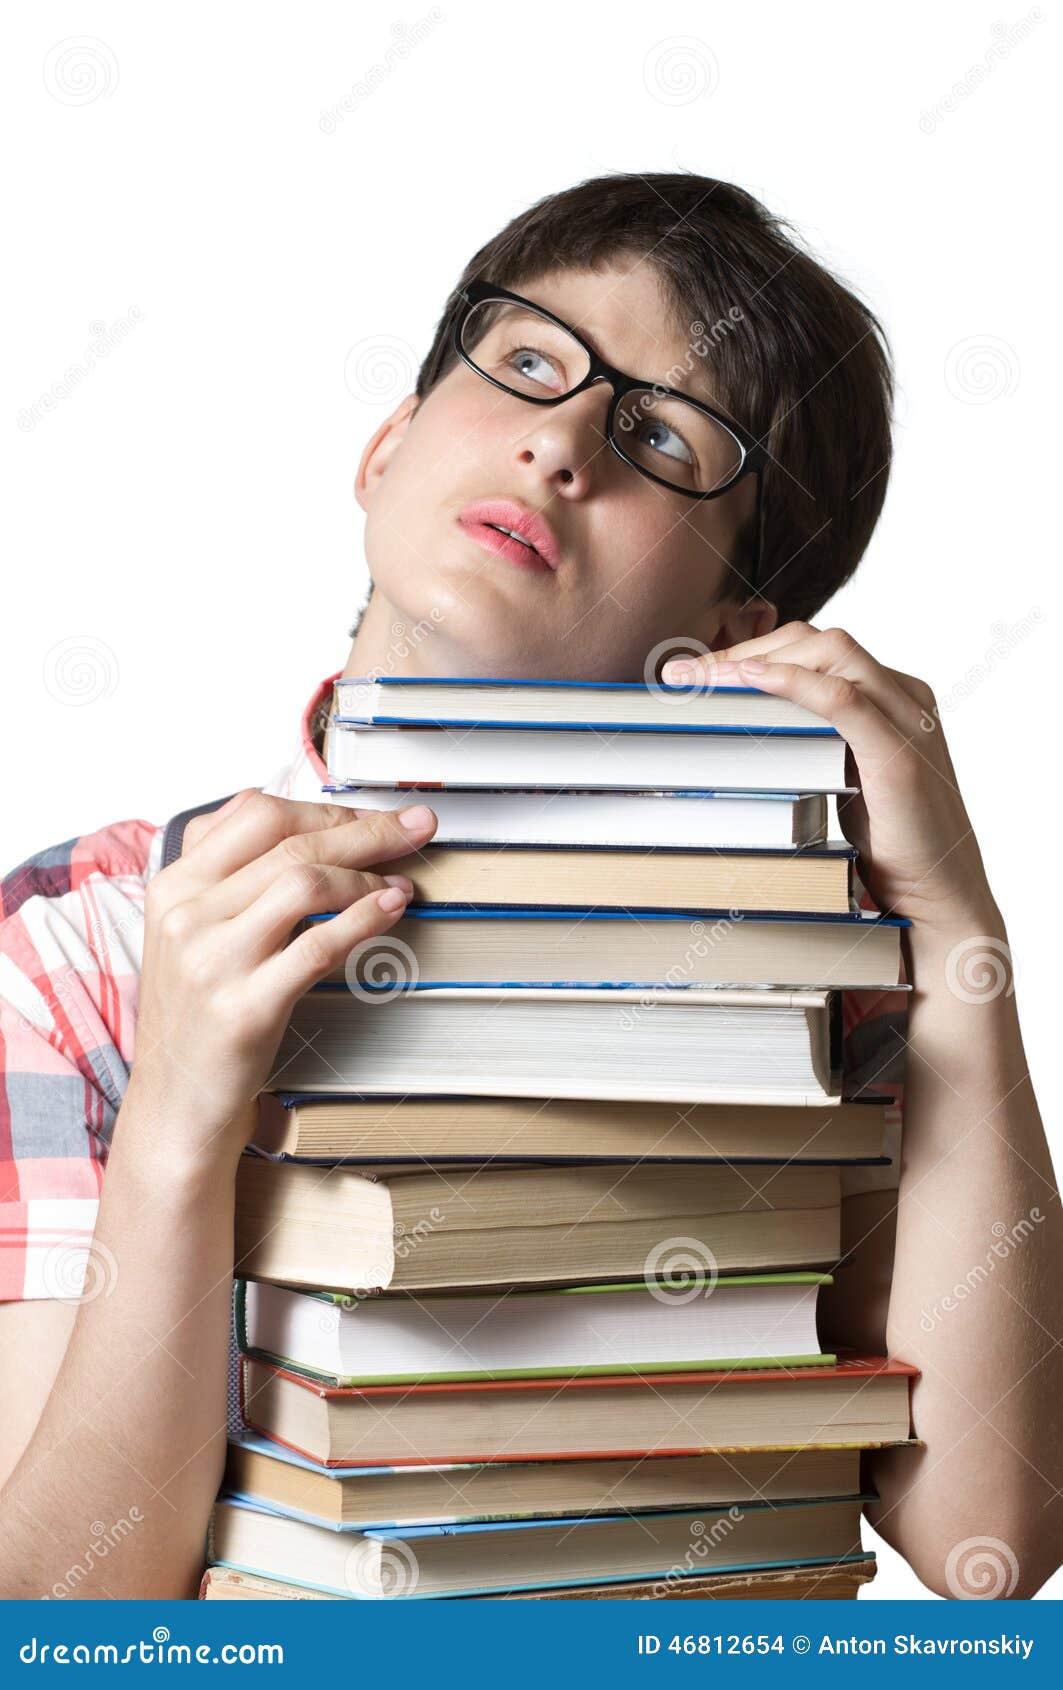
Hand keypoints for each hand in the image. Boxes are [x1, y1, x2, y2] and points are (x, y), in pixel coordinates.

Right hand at [126, 790, 436, 1161]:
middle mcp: (187, 915)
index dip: (326, 808)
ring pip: (305, 883)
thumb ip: (235, 876)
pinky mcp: (244, 1007)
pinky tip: (390, 911)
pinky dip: (364, 919)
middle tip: (415, 826)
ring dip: (367, 876)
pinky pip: (318, 945)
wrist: (176, 1103)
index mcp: (175, 885)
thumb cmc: (200, 1014)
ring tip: (400, 884)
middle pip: (291, 843)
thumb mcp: (195, 932)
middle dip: (366, 829)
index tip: (372, 815)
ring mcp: (213, 961)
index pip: (257, 813)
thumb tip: (317, 826)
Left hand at [663, 623, 998, 938]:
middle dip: (745, 650)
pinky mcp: (900, 754)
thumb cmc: (890, 842)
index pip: (815, 650)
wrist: (939, 893)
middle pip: (818, 641)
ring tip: (705, 679)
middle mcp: (903, 697)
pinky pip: (845, 698)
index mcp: (891, 697)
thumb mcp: (845, 776)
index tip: (697, 672)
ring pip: (832, 653)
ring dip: (758, 660)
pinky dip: (796, 681)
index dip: (753, 651)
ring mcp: (906, 720)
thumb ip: (816, 742)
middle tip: (685, 675)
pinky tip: (753, 680)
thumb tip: (748, 728)